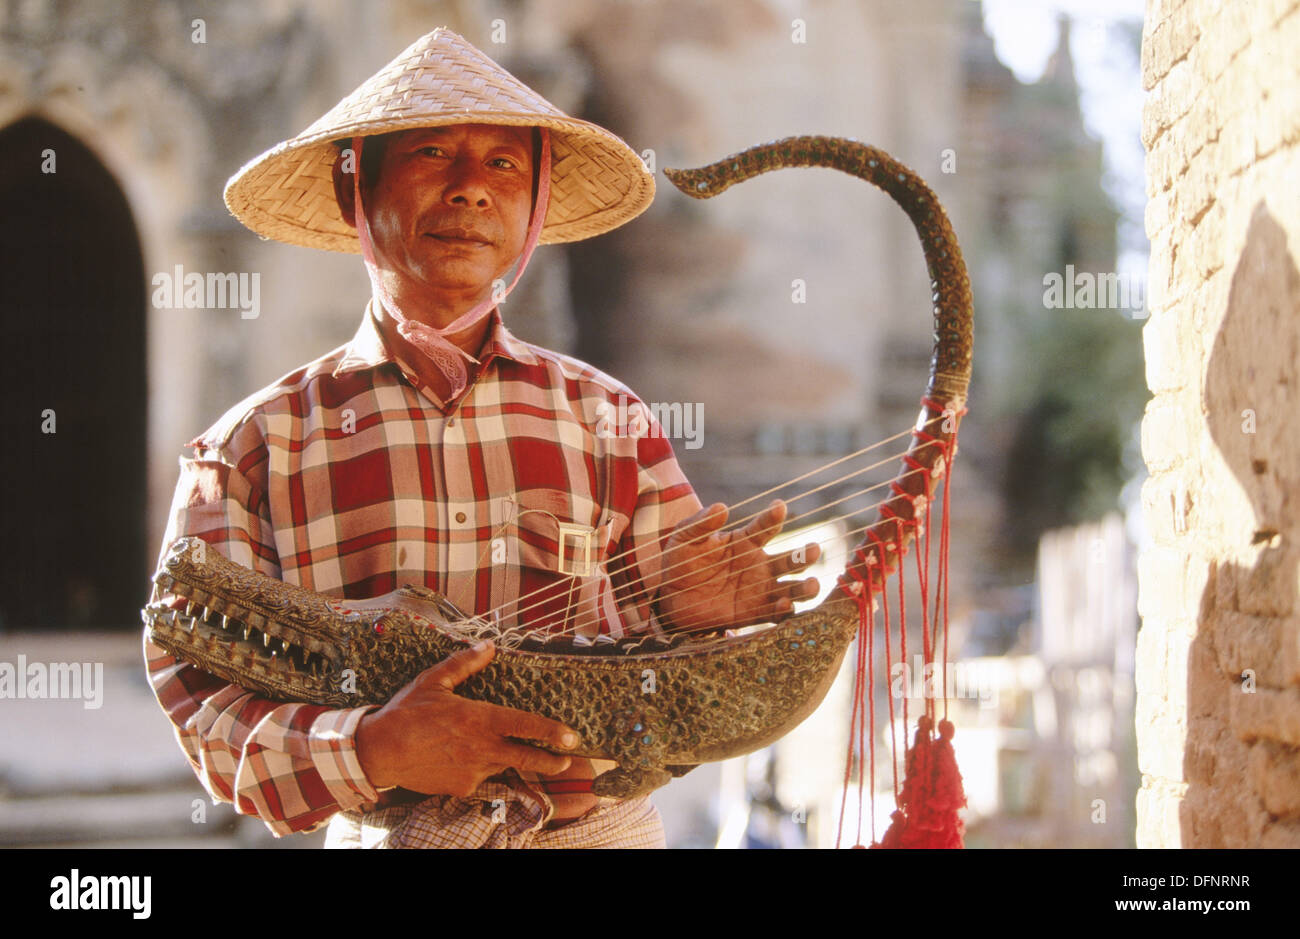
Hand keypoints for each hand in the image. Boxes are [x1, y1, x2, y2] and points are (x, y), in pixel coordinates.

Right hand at [355, 641, 577, 796]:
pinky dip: (480, 769)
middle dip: (552, 761)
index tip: (572, 737)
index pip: (526, 725)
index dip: (552, 732)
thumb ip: (464, 664)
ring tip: (516, 755)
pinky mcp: (461, 787)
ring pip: (503, 766)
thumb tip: (489, 647)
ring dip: (512, 762)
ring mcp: (473, 771)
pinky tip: (465, 759)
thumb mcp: (433, 680)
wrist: (379, 753)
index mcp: (479, 719)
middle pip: (528, 759)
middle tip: (567, 759)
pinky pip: (480, 778)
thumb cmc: (406, 713)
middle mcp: (482, 748)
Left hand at [655, 499, 819, 633]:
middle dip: (803, 555)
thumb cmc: (680, 563)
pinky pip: (774, 613)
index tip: (779, 506)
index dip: (773, 517)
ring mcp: (760, 590)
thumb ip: (701, 524)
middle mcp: (759, 565)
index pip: (765, 527)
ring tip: (813, 584)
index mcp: (745, 541)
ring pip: (790, 588)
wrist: (671, 599)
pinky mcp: (754, 613)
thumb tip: (721, 507)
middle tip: (813, 549)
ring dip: (804, 587)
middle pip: (788, 559)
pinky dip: (783, 610)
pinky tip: (786, 605)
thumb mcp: (684, 539)